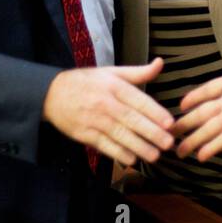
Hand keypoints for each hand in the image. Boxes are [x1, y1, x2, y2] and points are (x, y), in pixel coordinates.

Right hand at [43, 58, 175, 167]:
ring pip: (119, 135)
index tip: (170, 123)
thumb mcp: (111, 72)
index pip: (138, 100)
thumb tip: (161, 63)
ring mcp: (94, 120)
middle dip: (151, 132)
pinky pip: (104, 145)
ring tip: (155, 155)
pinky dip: (118, 153)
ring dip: (138, 146)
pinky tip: (132, 159)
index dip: (155, 112)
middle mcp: (105, 103)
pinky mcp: (84, 134)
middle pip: (131, 119)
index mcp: (113, 86)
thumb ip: (138, 72)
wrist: (52, 93)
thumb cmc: (87, 82)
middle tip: (168, 143)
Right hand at [174, 0, 221, 159]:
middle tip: (169, 132)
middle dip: (186, 123)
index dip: (194, 97)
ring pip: (209, 128)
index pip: (208, 90)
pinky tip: (200, 156)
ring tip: (178, 150)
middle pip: (203, 113)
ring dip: (194, 139)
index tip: (180, 104)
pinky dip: (211, 146)